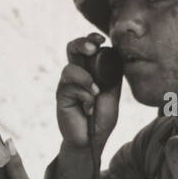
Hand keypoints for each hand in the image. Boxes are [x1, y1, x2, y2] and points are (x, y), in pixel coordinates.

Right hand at [58, 33, 120, 152]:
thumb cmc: (101, 117)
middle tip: (92, 49)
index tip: (102, 39)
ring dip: (86, 79)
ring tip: (95, 93)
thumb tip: (116, 55)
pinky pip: (71, 87)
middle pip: (72, 48)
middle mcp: (76, 74)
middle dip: (82, 44)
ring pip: (70, 68)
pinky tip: (88, 108)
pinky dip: (84, 96)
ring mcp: (67, 84)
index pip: (86, 48)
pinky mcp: (61, 95)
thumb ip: (112, 75)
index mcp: (89, 70)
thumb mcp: (112, 94)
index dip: (91, 39)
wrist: (92, 139)